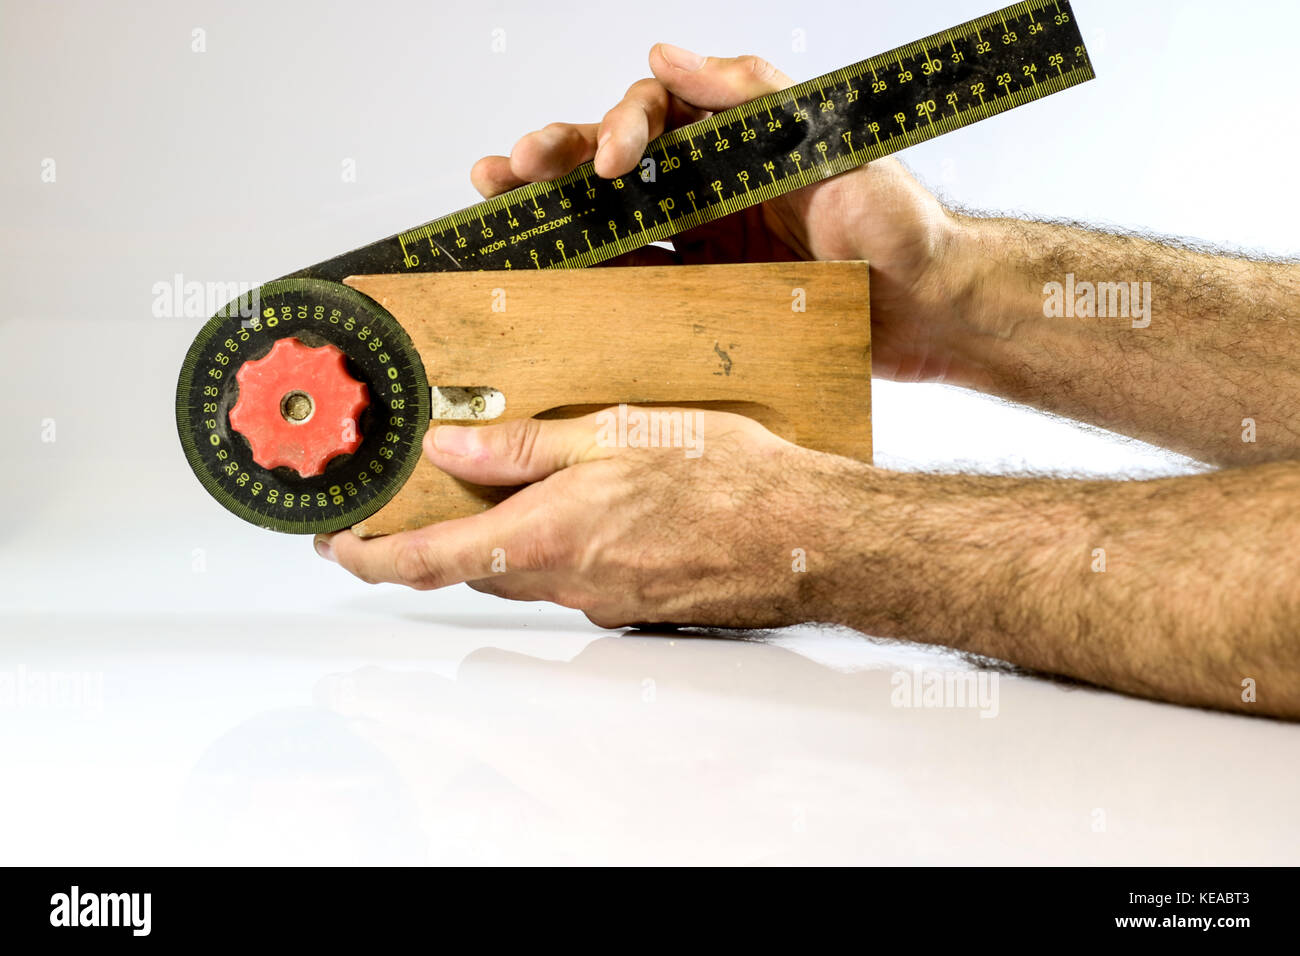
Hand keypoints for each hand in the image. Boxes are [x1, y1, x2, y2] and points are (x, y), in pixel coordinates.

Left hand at [315, 410, 860, 626]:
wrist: (806, 537)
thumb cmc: (728, 480)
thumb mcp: (619, 434)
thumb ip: (524, 448)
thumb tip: (449, 449)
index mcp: (549, 534)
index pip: (426, 562)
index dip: (369, 559)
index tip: (336, 545)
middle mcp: (565, 580)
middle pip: (470, 566)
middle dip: (433, 539)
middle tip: (418, 494)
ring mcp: (599, 599)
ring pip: (520, 570)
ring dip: (496, 538)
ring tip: (506, 488)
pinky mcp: (630, 604)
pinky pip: (567, 577)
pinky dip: (550, 546)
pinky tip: (583, 508)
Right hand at [470, 43, 973, 383]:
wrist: (935, 315)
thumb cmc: (906, 231)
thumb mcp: (841, 149)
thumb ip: (760, 102)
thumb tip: (673, 57)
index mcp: (747, 138)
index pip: (664, 110)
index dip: (624, 125)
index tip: (610, 159)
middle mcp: (722, 181)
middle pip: (624, 160)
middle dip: (563, 157)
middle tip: (516, 166)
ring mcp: (712, 236)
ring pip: (619, 215)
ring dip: (558, 207)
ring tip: (500, 197)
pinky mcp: (711, 288)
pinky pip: (640, 277)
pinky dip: (591, 270)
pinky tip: (548, 265)